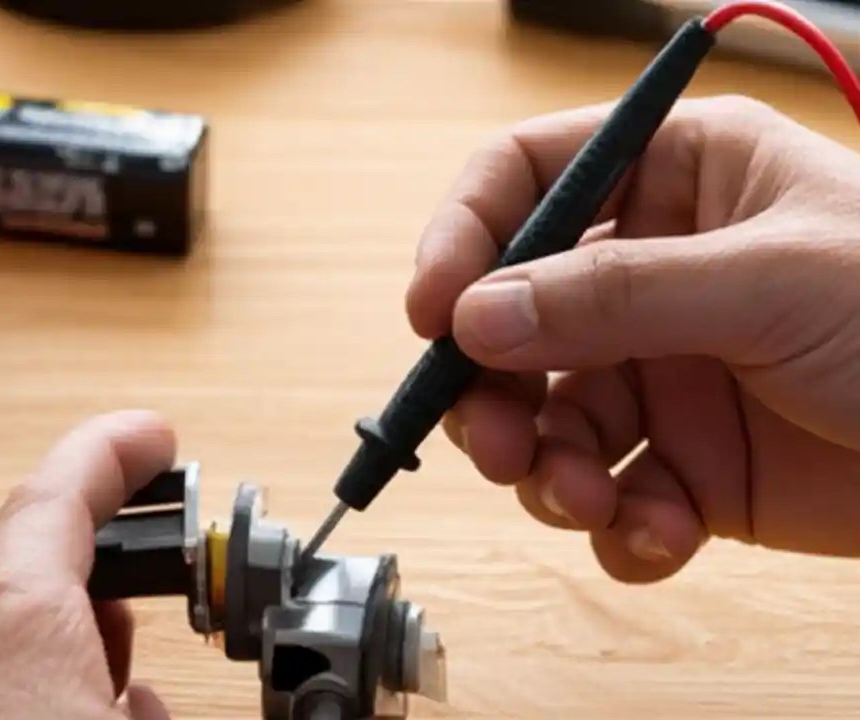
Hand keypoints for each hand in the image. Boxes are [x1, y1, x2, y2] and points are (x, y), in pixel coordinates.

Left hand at [0, 410, 176, 719]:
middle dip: (65, 550)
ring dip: (10, 621)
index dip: (103, 457)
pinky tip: (9, 710)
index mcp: (12, 653)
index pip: (48, 511)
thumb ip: (150, 707)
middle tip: (134, 570)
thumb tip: (140, 704)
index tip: (147, 436)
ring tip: (83, 653)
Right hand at [407, 95, 859, 582]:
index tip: (432, 310)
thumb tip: (476, 317)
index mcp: (681, 184)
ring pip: (549, 421)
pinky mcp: (691, 468)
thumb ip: (616, 296)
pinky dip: (620, 530)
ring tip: (590, 499)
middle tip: (496, 440)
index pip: (528, 179)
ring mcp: (668, 375)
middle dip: (495, 389)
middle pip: (513, 320)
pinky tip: (666, 536)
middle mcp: (657, 277)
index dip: (465, 236)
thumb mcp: (771, 282)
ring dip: (549, 471)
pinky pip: (613, 498)